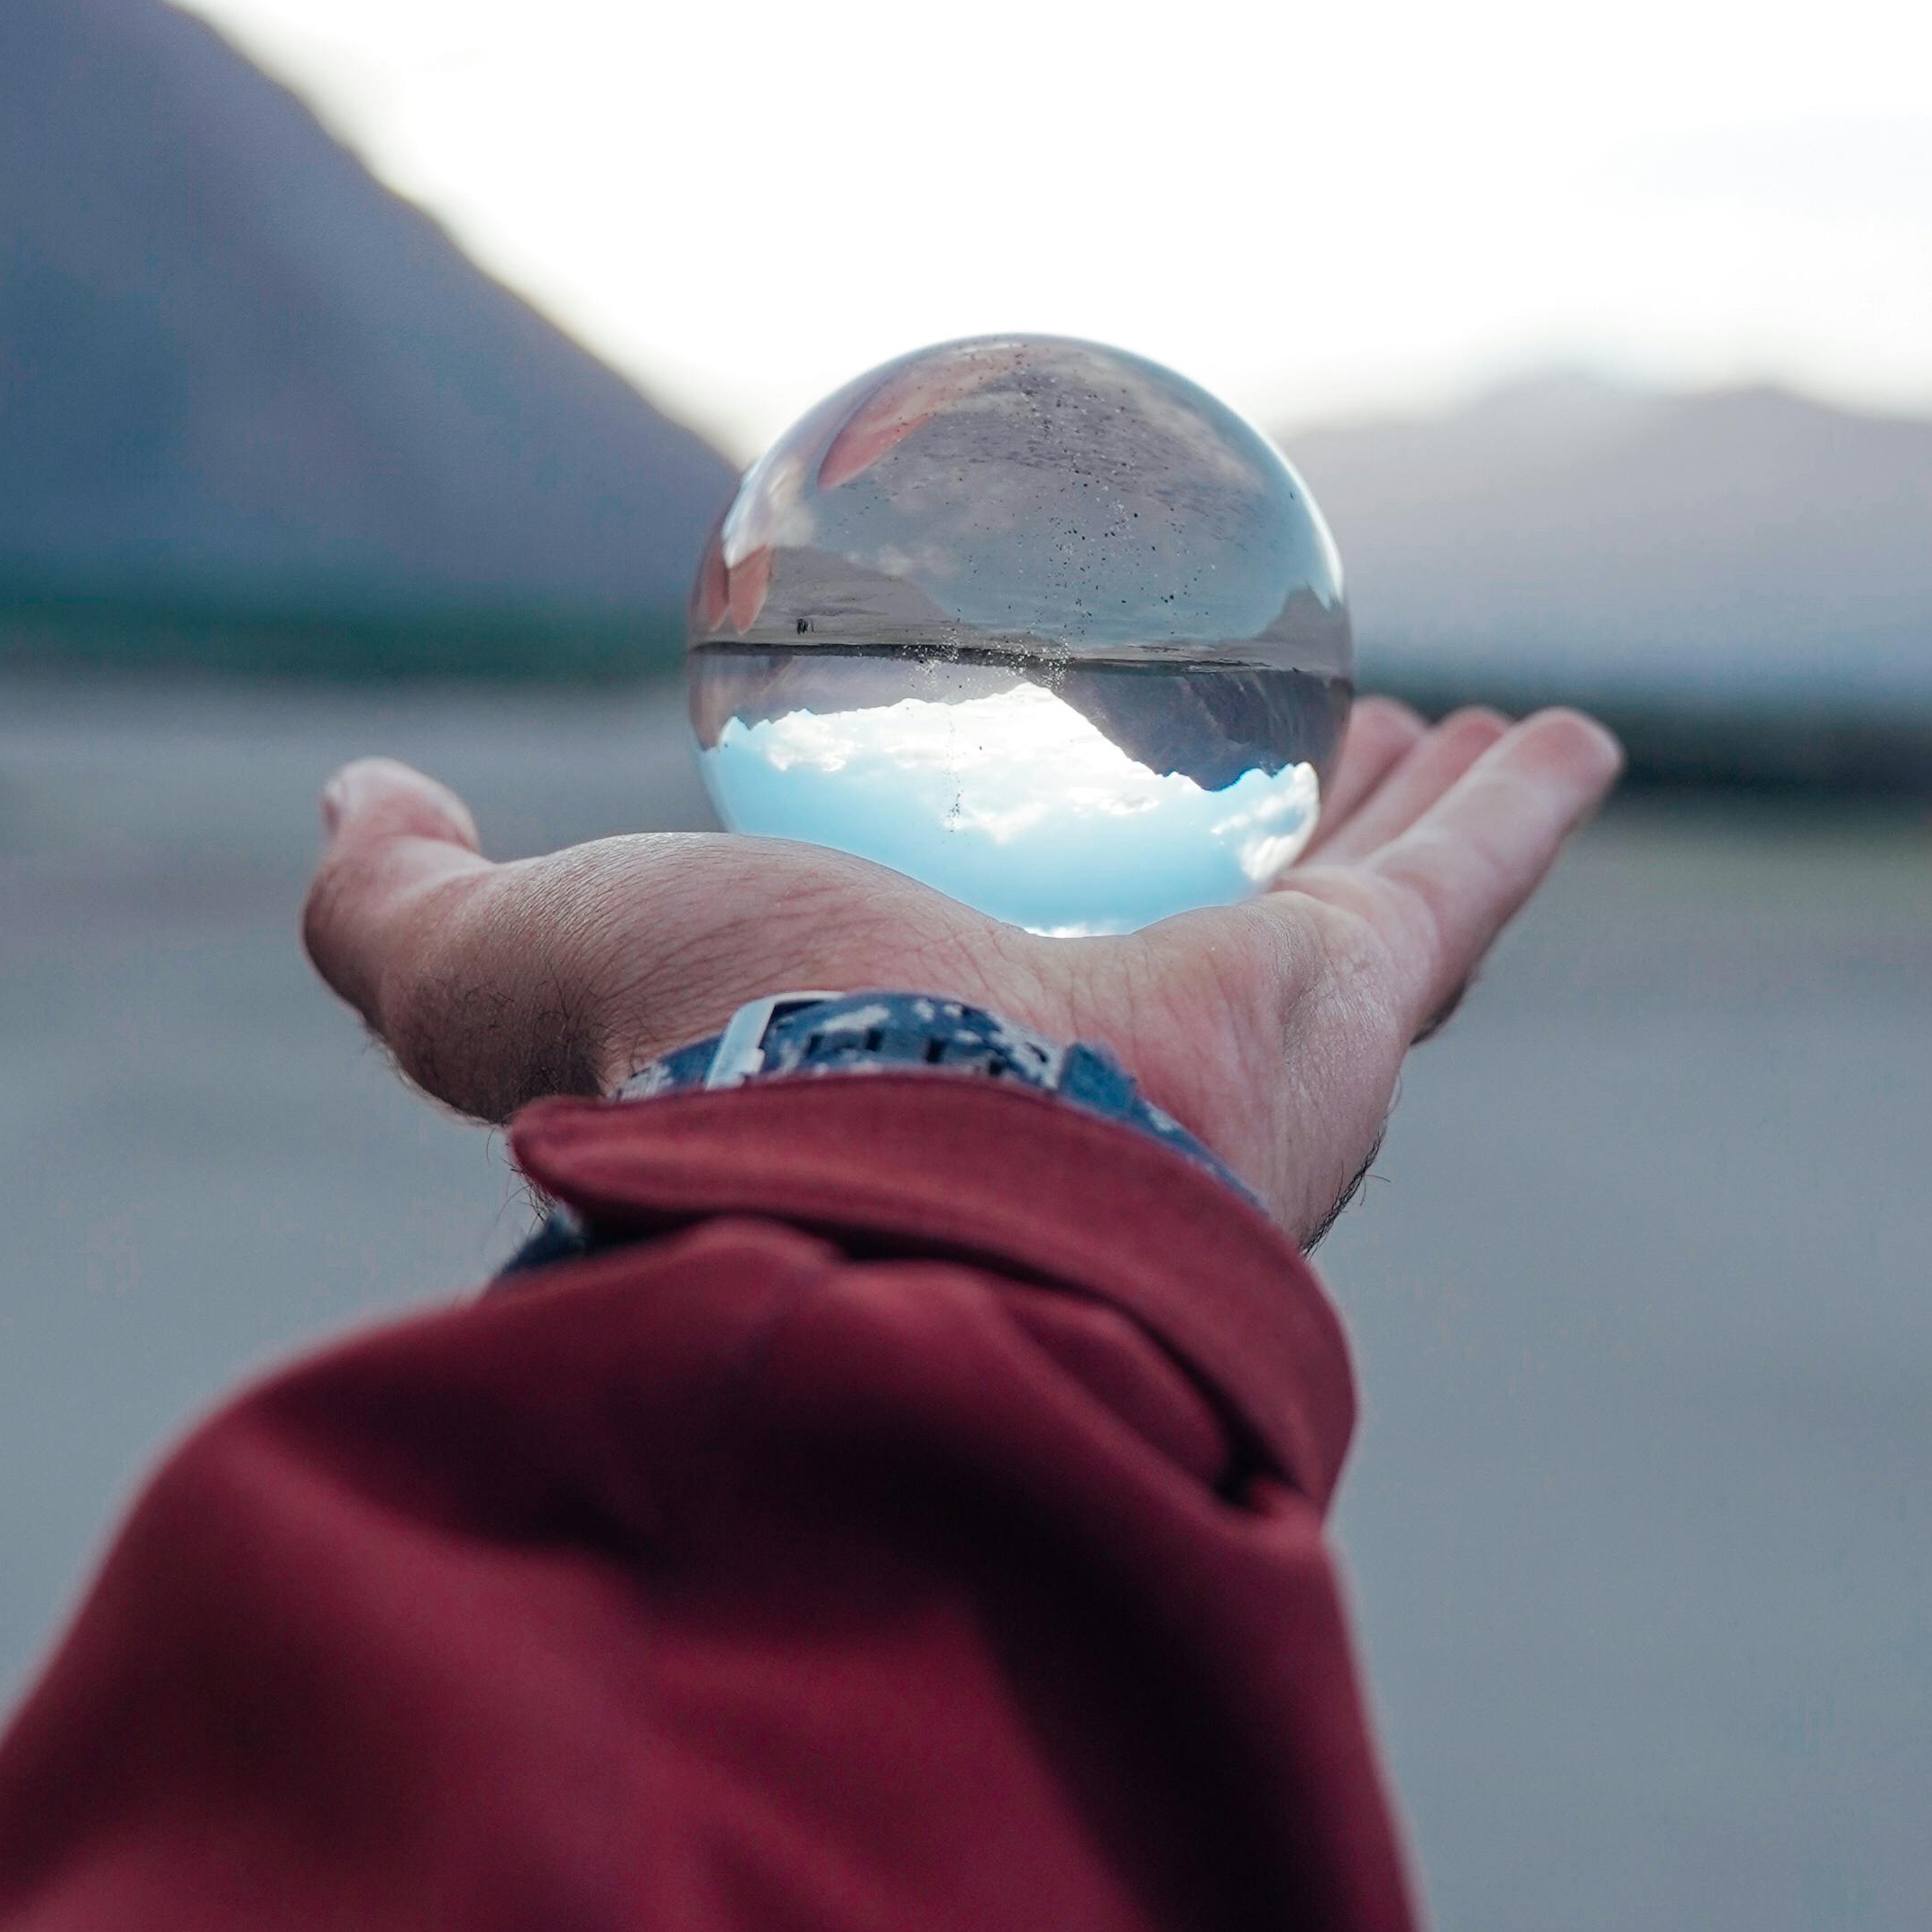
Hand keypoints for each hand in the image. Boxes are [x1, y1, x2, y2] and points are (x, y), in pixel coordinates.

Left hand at [304, 695, 1622, 1244]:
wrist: (894, 1208)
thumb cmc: (699, 1098)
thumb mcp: (512, 970)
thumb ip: (411, 915)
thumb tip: (356, 808)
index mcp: (930, 1088)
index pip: (978, 981)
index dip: (1002, 893)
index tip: (1009, 809)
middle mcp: (1105, 1095)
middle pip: (1198, 942)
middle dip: (1241, 859)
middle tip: (1277, 754)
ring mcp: (1246, 1060)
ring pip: (1345, 911)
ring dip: (1393, 820)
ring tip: (1421, 723)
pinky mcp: (1348, 1016)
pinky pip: (1460, 889)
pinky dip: (1524, 811)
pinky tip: (1575, 735)